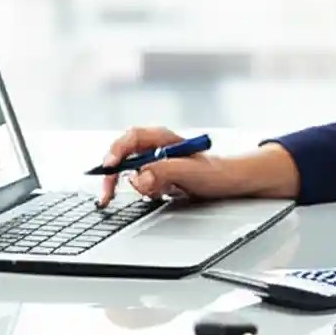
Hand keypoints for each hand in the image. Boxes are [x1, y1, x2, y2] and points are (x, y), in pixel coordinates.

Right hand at [95, 126, 240, 206]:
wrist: (228, 183)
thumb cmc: (214, 172)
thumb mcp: (189, 171)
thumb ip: (163, 172)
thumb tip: (140, 178)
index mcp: (162, 138)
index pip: (130, 138)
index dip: (116, 152)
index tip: (108, 168)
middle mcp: (156, 147)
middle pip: (123, 156)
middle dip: (113, 176)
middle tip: (107, 196)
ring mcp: (155, 161)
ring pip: (130, 172)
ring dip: (134, 186)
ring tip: (158, 191)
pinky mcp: (157, 175)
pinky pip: (140, 183)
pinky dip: (143, 192)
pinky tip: (161, 194)